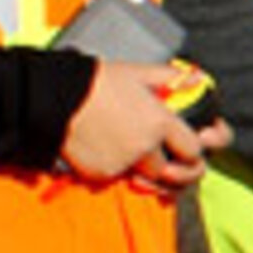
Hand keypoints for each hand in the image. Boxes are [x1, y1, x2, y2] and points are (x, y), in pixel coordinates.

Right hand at [62, 61, 222, 194]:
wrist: (54, 96)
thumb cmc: (95, 81)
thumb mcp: (137, 73)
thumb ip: (172, 79)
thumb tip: (198, 81)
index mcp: (160, 122)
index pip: (193, 151)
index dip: (193, 152)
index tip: (187, 149)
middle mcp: (145, 146)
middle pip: (172, 171)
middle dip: (171, 167)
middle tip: (165, 161)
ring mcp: (124, 163)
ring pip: (145, 178)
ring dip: (144, 170)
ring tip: (134, 152)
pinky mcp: (102, 174)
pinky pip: (118, 179)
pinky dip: (116, 169)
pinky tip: (108, 150)